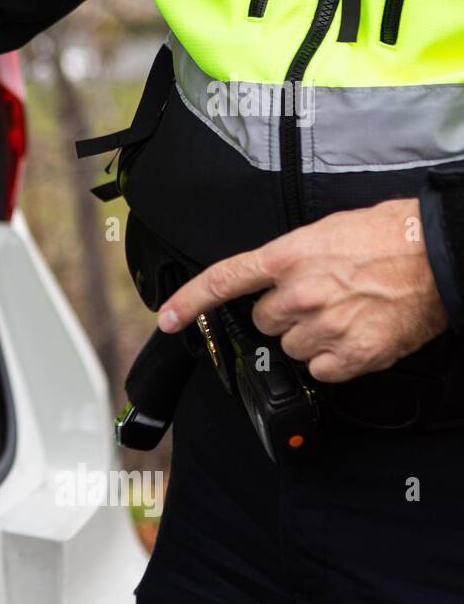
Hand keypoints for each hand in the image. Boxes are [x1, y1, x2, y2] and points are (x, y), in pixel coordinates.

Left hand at [157, 198, 447, 382]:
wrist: (438, 255)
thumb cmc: (388, 238)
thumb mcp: (324, 234)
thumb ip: (288, 262)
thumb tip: (271, 282)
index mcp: (287, 258)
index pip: (223, 281)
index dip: (189, 302)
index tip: (167, 319)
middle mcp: (299, 294)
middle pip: (264, 322)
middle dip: (284, 314)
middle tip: (321, 296)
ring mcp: (324, 326)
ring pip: (292, 347)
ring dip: (311, 336)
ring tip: (345, 310)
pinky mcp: (351, 354)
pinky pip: (321, 369)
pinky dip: (335, 358)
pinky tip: (356, 333)